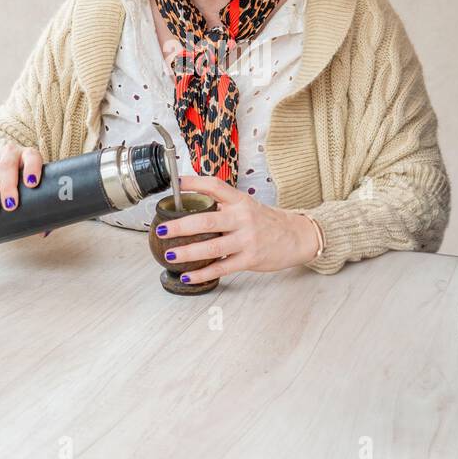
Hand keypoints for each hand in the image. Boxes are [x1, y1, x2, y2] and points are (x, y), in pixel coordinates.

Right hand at [0, 143, 44, 214]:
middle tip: (10, 206)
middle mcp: (9, 153)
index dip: (32, 168)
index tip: (32, 184)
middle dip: (7, 186)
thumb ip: (41, 208)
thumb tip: (42, 234)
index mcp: (28, 155)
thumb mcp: (34, 188)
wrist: (3, 165)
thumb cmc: (24, 182)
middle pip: (7, 166)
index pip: (32, 157)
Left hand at [157, 175, 320, 284]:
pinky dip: (202, 273)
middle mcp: (242, 218)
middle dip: (180, 226)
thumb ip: (223, 205)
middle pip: (207, 220)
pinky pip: (222, 267)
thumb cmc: (267, 221)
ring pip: (212, 247)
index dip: (194, 183)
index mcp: (240, 200)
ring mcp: (246, 239)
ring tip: (170, 255)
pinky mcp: (250, 259)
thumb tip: (190, 204)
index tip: (176, 184)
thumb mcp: (247, 205)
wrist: (296, 236)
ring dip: (188, 252)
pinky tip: (188, 275)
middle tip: (161, 230)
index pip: (215, 186)